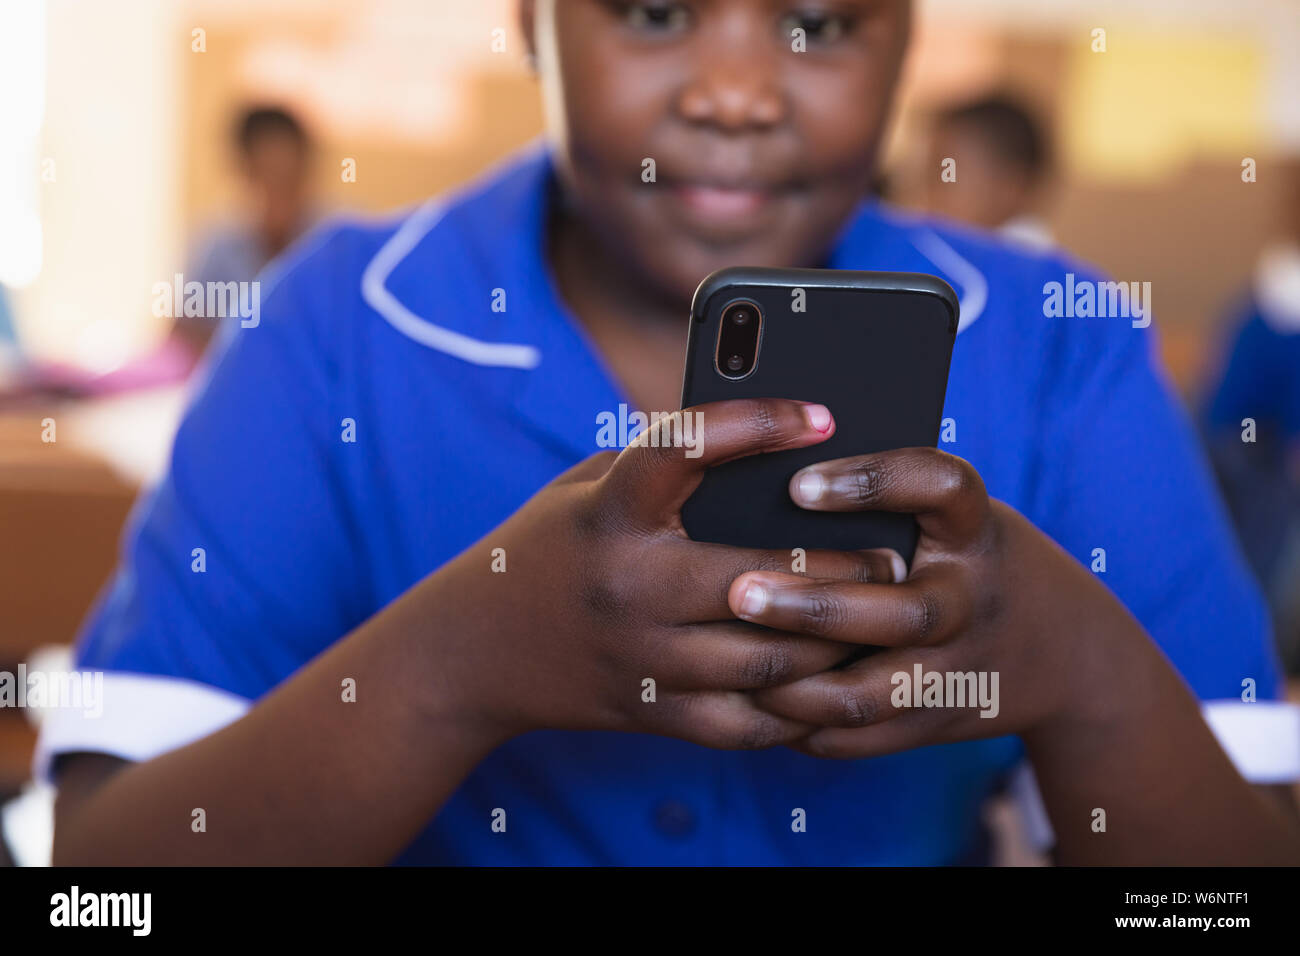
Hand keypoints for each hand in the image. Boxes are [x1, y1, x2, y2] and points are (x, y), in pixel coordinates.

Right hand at [418, 399, 903, 750]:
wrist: (473, 650)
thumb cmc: (549, 548)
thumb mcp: (588, 488)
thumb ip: (661, 466)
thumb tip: (765, 443)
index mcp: (609, 510)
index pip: (685, 447)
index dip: (757, 422)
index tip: (821, 412)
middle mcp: (628, 583)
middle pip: (761, 571)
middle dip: (841, 564)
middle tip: (891, 555)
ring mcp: (642, 655)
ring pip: (770, 655)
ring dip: (835, 638)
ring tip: (877, 617)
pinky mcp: (651, 711)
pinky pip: (744, 721)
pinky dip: (796, 705)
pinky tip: (828, 680)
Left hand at [726, 447, 1144, 757]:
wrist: (1070, 650)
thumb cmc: (971, 557)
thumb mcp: (955, 518)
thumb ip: (887, 507)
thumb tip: (764, 487)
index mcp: (976, 530)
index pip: (940, 486)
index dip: (872, 482)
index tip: (800, 485)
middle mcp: (971, 601)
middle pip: (901, 614)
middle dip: (814, 607)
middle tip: (740, 593)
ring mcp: (955, 671)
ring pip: (869, 694)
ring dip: (796, 685)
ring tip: (737, 659)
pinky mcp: (935, 722)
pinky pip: (859, 738)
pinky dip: (803, 725)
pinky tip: (756, 699)